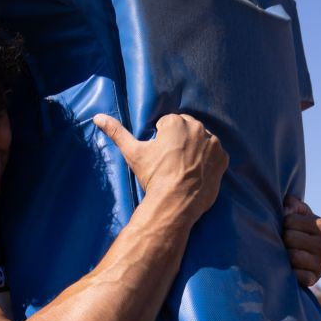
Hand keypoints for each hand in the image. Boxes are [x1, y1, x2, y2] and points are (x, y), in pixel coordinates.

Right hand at [93, 112, 226, 222]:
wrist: (175, 203)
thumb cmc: (153, 177)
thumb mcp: (133, 153)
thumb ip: (117, 132)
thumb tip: (97, 117)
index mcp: (176, 122)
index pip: (167, 125)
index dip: (161, 141)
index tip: (159, 156)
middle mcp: (198, 128)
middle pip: (186, 131)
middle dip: (179, 143)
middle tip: (170, 164)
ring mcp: (213, 143)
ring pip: (201, 141)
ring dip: (195, 151)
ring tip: (183, 170)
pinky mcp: (223, 159)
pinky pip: (215, 155)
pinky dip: (208, 162)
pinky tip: (197, 174)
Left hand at [283, 195, 320, 286]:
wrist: (305, 256)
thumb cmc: (298, 230)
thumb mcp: (298, 213)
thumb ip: (292, 204)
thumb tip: (287, 209)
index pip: (289, 220)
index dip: (282, 224)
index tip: (285, 228)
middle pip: (289, 238)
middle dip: (282, 240)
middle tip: (284, 243)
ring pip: (293, 257)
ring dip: (284, 256)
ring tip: (286, 254)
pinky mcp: (314, 279)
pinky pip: (298, 276)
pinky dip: (291, 273)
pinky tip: (290, 269)